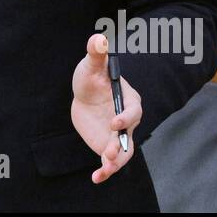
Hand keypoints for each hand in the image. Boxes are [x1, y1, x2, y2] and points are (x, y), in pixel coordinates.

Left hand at [71, 32, 142, 183]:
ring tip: (103, 169)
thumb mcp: (91, 64)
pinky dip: (105, 171)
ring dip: (115, 162)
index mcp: (128, 100)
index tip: (113, 122)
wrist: (84, 93)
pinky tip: (96, 177)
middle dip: (120, 146)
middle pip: (129, 136)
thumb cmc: (92, 76)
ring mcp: (117, 135)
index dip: (125, 118)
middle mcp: (126, 120)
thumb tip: (98, 39)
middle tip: (108, 153)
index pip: (132, 111)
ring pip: (123, 153)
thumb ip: (96, 54)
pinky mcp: (107, 144)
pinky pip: (110, 161)